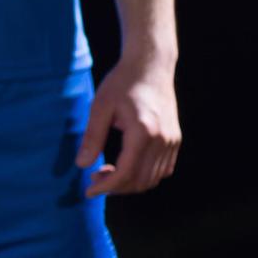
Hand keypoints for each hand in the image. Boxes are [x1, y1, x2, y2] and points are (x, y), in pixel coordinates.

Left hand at [79, 54, 180, 197]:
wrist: (151, 66)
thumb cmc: (122, 83)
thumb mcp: (100, 107)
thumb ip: (92, 137)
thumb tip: (81, 165)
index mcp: (143, 132)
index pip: (126, 173)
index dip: (106, 187)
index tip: (89, 191)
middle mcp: (163, 140)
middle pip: (141, 181)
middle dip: (116, 187)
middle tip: (94, 180)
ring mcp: (173, 141)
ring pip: (153, 178)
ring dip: (130, 183)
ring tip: (106, 173)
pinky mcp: (176, 139)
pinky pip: (163, 169)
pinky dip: (144, 175)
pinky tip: (125, 166)